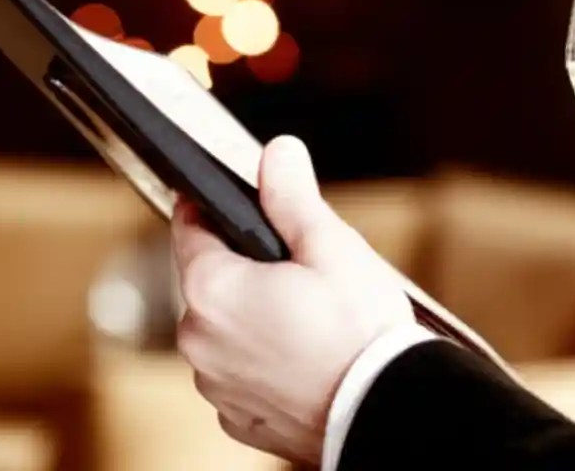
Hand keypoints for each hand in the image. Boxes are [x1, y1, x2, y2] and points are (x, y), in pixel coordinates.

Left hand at [171, 136, 414, 465]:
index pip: (188, 228)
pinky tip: (306, 358)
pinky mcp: (239, 420)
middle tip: (300, 271)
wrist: (386, 413)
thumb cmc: (361, 334)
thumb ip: (292, 198)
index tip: (234, 203)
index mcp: (211, 289)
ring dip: (254, 321)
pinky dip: (265, 365)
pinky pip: (242, 376)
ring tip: (311, 320)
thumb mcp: (331, 248)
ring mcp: (216, 386)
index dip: (211, 208)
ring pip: (225, 333)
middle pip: (210, 283)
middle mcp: (199, 341)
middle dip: (246, 270)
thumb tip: (276, 153)